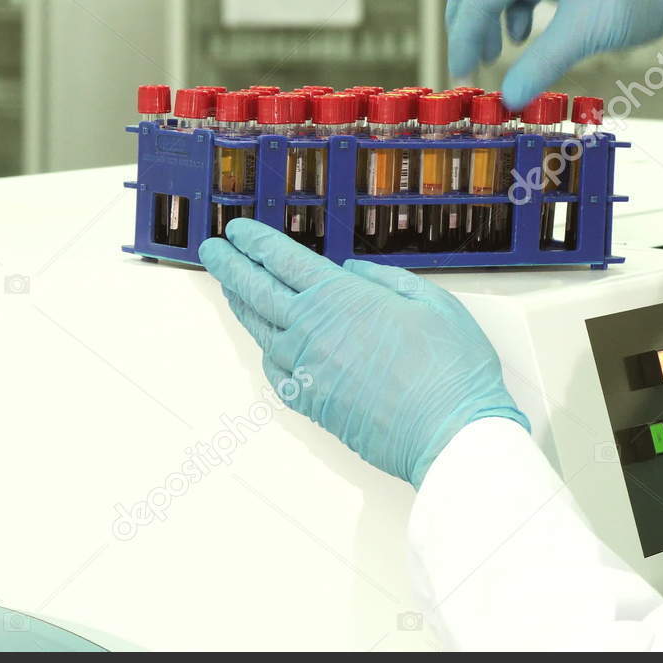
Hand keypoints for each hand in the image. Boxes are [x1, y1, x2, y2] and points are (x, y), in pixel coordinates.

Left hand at [200, 221, 528, 487]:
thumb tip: (353, 270)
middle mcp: (312, 330)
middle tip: (213, 251)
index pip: (282, 259)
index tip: (238, 232)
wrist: (448, 431)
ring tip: (230, 290)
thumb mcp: (431, 300)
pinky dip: (264, 351)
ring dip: (241, 305)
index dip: (255, 242)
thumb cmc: (449, 369)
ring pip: (260, 330)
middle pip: (256, 290)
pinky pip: (274, 371)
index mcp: (340, 297)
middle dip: (230, 266)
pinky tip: (265, 345)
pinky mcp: (312, 403)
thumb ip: (387, 279)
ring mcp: (307, 369)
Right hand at [445, 0, 662, 107]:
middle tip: (468, 60)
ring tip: (496, 52)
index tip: (462, 77)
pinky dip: (515, 10)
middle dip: (466, 19)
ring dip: (490, 14)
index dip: (462, 38)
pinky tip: (526, 36)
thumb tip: (507, 101)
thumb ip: (541, 66)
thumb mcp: (585, 35)